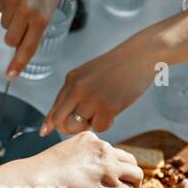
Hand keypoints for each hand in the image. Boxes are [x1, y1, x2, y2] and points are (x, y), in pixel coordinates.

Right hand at [0, 0, 74, 77]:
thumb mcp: (50, 6)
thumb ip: (36, 26)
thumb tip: (18, 44)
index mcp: (42, 17)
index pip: (27, 48)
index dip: (17, 64)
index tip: (10, 75)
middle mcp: (26, 10)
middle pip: (10, 39)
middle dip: (14, 36)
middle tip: (25, 22)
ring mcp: (12, 0)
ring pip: (4, 24)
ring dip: (11, 17)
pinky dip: (6, 3)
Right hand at [5, 131, 142, 187]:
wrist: (34, 182)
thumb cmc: (41, 174)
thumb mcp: (63, 154)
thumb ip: (80, 160)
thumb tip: (87, 178)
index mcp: (90, 139)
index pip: (113, 151)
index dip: (113, 167)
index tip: (105, 179)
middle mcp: (103, 149)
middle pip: (130, 161)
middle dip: (127, 176)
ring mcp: (107, 168)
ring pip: (136, 175)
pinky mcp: (108, 186)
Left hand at [42, 38, 156, 134]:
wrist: (141, 55)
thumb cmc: (118, 68)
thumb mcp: (89, 75)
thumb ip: (73, 94)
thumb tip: (52, 123)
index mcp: (71, 80)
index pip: (54, 108)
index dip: (52, 123)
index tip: (46, 132)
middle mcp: (77, 88)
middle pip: (60, 121)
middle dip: (69, 128)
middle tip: (84, 124)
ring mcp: (91, 97)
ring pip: (79, 126)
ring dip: (91, 124)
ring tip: (104, 109)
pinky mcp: (107, 106)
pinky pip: (99, 127)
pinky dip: (107, 123)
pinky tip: (114, 110)